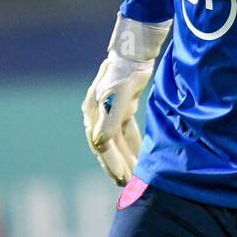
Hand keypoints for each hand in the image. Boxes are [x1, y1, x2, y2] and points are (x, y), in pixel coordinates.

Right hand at [82, 14, 170, 184]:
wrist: (134, 51)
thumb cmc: (127, 71)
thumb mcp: (121, 94)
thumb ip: (111, 119)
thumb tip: (100, 144)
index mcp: (94, 112)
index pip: (101, 144)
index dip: (111, 162)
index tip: (122, 178)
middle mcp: (97, 114)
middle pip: (106, 146)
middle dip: (117, 165)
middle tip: (128, 185)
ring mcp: (109, 112)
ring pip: (117, 142)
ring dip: (125, 158)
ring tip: (135, 177)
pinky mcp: (121, 110)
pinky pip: (125, 133)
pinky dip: (133, 145)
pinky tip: (142, 158)